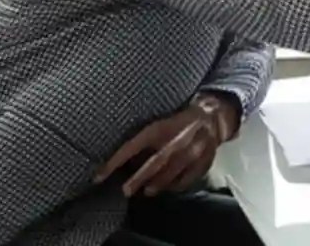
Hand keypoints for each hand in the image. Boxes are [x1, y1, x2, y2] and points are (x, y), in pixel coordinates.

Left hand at [94, 94, 236, 196]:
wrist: (211, 117)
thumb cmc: (176, 123)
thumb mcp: (157, 126)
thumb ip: (142, 141)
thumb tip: (122, 163)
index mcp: (159, 128)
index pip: (131, 147)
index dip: (114, 163)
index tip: (98, 177)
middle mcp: (176, 140)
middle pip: (154, 164)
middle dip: (138, 178)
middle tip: (125, 190)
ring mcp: (192, 151)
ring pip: (171, 173)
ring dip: (157, 185)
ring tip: (147, 191)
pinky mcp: (204, 161)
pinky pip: (188, 179)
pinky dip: (177, 185)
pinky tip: (170, 187)